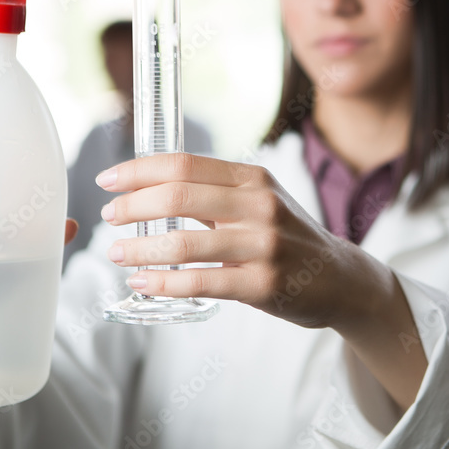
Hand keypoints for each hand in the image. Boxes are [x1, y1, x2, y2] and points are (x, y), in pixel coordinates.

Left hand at [97, 153, 391, 330]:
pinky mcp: (262, 283)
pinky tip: (143, 282)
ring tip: (117, 253)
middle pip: (180, 196)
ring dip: (141, 249)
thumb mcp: (261, 201)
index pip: (185, 165)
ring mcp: (263, 245)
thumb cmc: (290, 238)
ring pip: (184, 242)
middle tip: (109, 216)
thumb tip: (151, 187)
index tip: (109, 179)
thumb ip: (217, 192)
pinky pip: (201, 281)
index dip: (140, 170)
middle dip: (133, 206)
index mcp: (254, 179)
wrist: (339, 278)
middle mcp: (260, 205)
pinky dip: (164, 282)